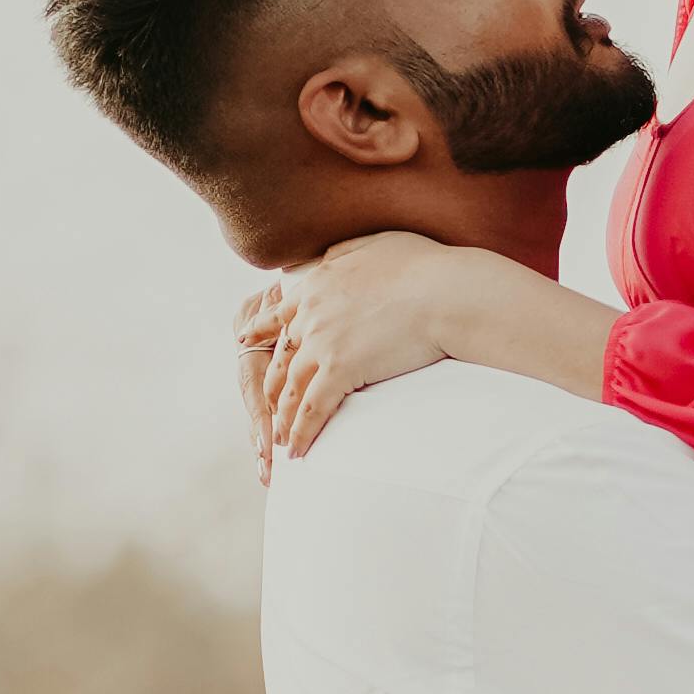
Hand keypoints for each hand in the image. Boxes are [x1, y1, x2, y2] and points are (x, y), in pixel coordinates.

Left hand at [243, 235, 472, 462]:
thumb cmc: (425, 266)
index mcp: (318, 283)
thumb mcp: (376, 243)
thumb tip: (331, 256)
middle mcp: (312, 313)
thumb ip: (347, 251)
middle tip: (269, 406)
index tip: (247, 341)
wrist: (445, 292)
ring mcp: (322, 342)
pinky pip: (312, 409)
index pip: (280, 313)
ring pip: (292, 388)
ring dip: (284, 418)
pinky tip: (298, 450)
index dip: (262, 331)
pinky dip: (301, 433)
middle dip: (274, 386)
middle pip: (281, 356)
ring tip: (282, 439)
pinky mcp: (340, 370)